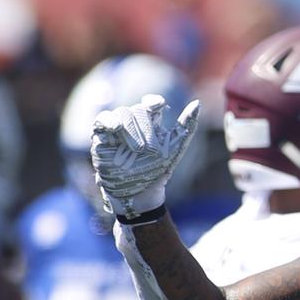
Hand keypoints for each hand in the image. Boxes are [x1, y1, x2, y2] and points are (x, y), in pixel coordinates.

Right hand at [90, 95, 202, 221]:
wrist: (138, 197)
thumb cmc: (157, 174)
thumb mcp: (175, 150)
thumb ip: (187, 127)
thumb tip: (197, 103)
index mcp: (152, 125)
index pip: (151, 104)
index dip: (154, 102)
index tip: (158, 106)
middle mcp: (134, 125)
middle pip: (137, 110)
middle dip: (144, 127)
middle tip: (149, 150)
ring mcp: (117, 131)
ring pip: (120, 114)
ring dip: (129, 127)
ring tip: (136, 148)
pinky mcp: (101, 139)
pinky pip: (101, 121)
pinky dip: (107, 121)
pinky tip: (115, 128)